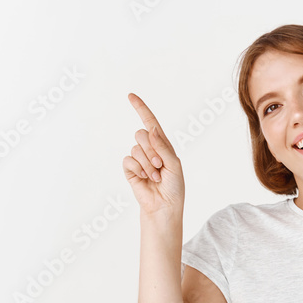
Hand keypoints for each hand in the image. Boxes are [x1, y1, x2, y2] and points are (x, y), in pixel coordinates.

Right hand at [123, 93, 184, 214]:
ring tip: (155, 177)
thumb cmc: (174, 187)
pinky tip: (145, 179)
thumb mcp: (174, 164)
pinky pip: (128, 160)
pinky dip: (138, 169)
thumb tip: (152, 128)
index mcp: (162, 144)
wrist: (164, 206)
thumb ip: (163, 146)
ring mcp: (139, 159)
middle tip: (160, 166)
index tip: (131, 96)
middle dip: (151, 151)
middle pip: (141, 134)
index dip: (141, 108)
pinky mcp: (130, 169)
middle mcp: (150, 149)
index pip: (150, 122)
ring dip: (147, 164)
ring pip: (136, 149)